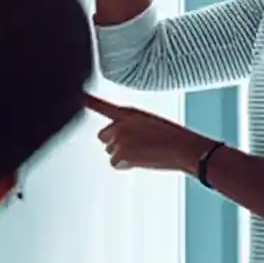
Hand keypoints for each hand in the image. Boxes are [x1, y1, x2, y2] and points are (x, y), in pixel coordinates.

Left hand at [85, 93, 215, 173]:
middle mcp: (121, 124)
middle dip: (115, 142)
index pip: (104, 106)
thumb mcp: (153, 123)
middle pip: (104, 136)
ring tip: (144, 152)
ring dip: (123, 154)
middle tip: (135, 145)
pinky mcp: (121, 154)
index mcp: (131, 113)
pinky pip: (116, 164)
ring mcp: (120, 139)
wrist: (185, 148)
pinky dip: (126, 165)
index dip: (89, 102)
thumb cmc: (175, 137)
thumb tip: (124, 138)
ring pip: (111, 152)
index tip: (79, 97)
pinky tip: (142, 160)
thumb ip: (133, 127)